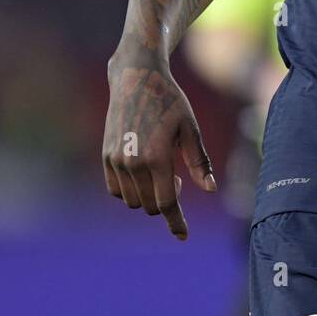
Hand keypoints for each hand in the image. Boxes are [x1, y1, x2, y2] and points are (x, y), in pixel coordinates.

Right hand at [102, 48, 215, 240]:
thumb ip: (199, 162)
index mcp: (158, 157)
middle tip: (177, 177)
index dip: (176, 222)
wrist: (136, 78)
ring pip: (132, 201)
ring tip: (160, 170)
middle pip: (150, 206)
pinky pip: (116, 190)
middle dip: (166, 201)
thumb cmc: (170, 101)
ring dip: (147, 196)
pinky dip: (129, 190)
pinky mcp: (105, 157)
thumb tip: (210, 190)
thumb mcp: (191, 129)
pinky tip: (142, 173)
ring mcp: (116, 161)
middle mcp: (133, 163)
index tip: (182, 237)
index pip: (167, 203)